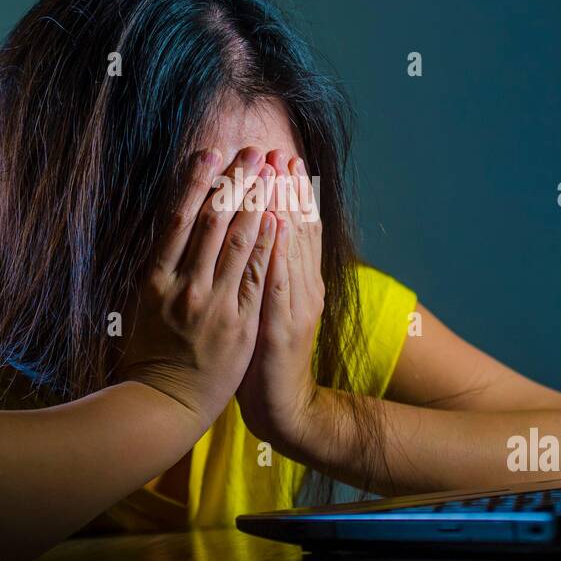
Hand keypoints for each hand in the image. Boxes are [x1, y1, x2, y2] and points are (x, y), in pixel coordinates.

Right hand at [119, 146, 277, 427]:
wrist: (166, 402)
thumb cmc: (152, 352)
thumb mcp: (142, 303)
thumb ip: (158, 266)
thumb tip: (168, 225)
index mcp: (154, 278)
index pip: (176, 219)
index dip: (194, 182)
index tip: (210, 153)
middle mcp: (182, 285)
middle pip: (210, 222)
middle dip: (235, 182)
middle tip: (253, 151)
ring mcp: (211, 304)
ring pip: (236, 242)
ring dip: (256, 202)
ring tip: (271, 171)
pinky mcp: (238, 323)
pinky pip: (255, 276)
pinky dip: (266, 244)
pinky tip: (278, 218)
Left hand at [236, 151, 324, 448]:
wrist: (284, 408)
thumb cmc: (266, 360)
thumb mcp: (269, 309)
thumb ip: (268, 274)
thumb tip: (259, 237)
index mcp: (299, 283)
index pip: (298, 229)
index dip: (293, 193)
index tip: (284, 159)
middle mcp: (302, 288)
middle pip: (297, 230)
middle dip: (286, 189)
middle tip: (278, 152)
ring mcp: (295, 306)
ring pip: (289, 248)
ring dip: (282, 206)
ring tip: (275, 172)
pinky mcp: (281, 326)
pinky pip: (278, 281)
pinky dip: (277, 250)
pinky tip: (274, 223)